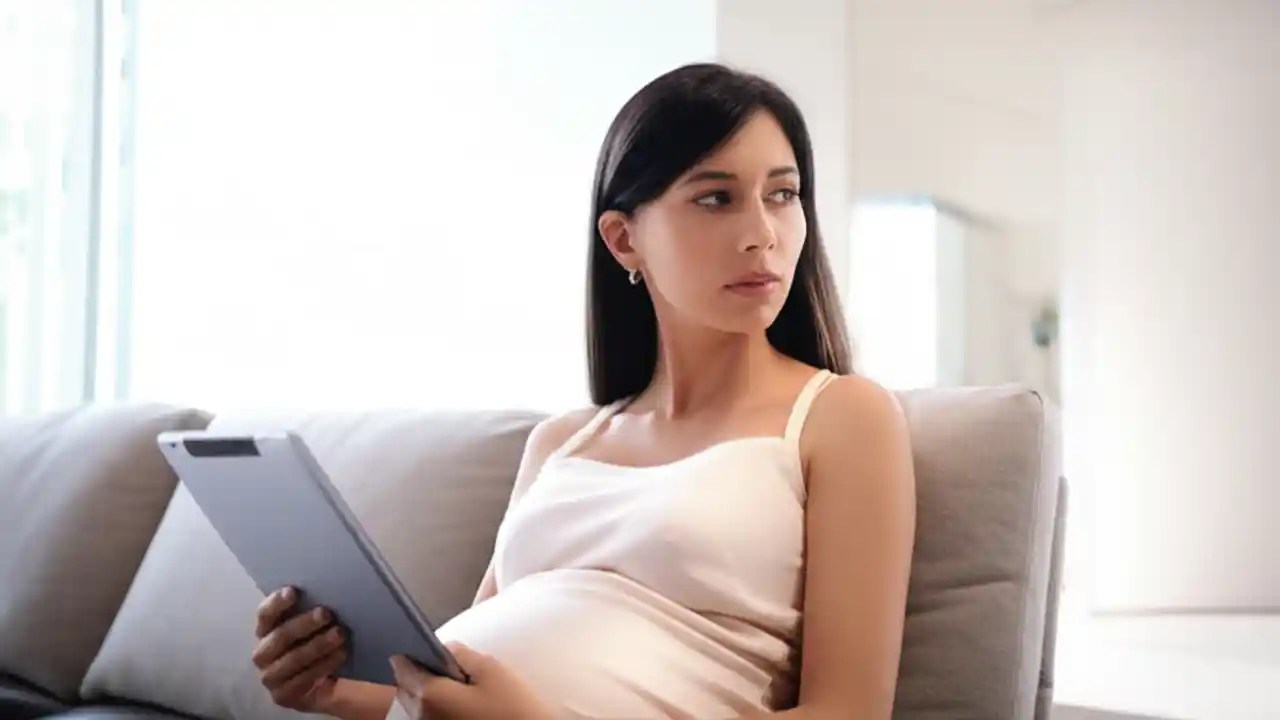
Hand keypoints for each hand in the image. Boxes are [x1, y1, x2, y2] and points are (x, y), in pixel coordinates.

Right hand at [251, 586, 348, 713]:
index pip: (265, 614)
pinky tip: (340, 654)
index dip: (276, 603)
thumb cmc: (316, 642)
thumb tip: (328, 588)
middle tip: (327, 613)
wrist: (325, 681)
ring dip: (318, 645)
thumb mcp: (313, 626)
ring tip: (339, 634)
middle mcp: (262, 653)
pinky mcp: (282, 695)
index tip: (294, 591)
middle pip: (280, 635)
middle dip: (304, 623)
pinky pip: (303, 678)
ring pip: (293, 658)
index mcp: (265, 631)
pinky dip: (324, 664)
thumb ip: (311, 609)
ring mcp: (270, 677)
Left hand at [389, 643, 554, 719]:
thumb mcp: (492, 670)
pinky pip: (429, 718)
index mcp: (430, 694)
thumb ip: (463, 655)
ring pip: (416, 706)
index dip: (409, 651)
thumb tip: (446, 648)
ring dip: (426, 691)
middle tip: (439, 662)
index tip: (420, 643)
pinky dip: (436, 707)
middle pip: (405, 688)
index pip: (401, 667)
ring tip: (452, 682)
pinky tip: (458, 702)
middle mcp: (422, 717)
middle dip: (416, 672)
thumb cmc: (511, 709)